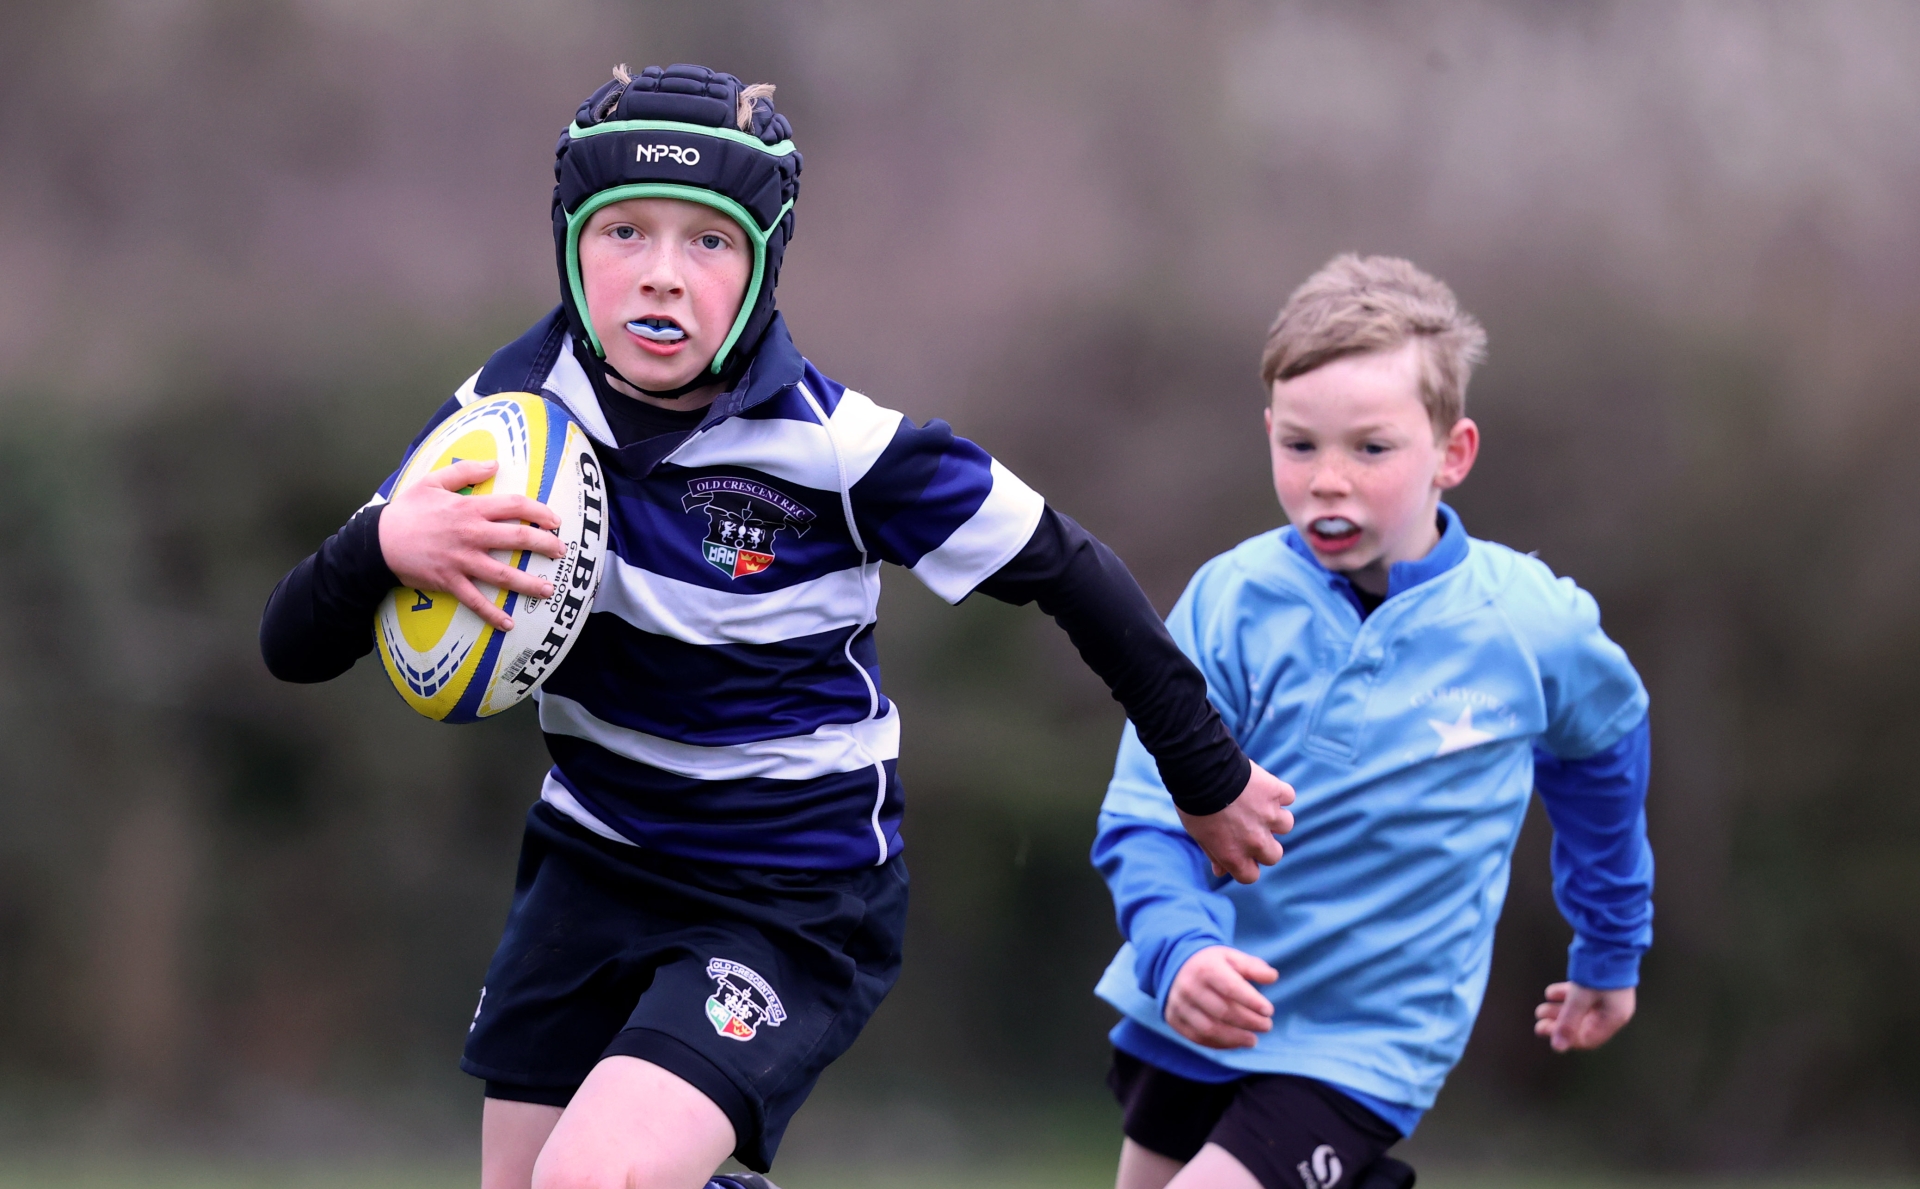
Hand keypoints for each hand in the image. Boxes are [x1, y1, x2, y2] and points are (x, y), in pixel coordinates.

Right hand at [379, 459, 566, 631]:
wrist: (377, 541)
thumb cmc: (406, 510)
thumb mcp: (432, 481)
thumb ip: (465, 471)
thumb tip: (495, 464)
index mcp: (469, 508)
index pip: (514, 506)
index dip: (539, 511)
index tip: (555, 520)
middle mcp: (471, 534)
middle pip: (517, 538)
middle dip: (544, 545)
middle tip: (561, 551)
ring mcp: (461, 560)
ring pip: (502, 573)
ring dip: (529, 583)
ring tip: (549, 590)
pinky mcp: (449, 581)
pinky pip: (475, 600)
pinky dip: (492, 614)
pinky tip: (509, 624)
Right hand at [1166, 945, 1277, 1048]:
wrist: (1176, 965)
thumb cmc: (1212, 964)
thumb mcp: (1232, 957)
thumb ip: (1253, 967)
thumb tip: (1273, 977)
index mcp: (1206, 968)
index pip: (1231, 988)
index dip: (1252, 1002)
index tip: (1269, 1011)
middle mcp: (1190, 987)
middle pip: (1223, 1012)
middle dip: (1249, 1022)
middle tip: (1267, 1026)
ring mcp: (1180, 1005)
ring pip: (1210, 1029)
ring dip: (1235, 1038)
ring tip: (1253, 1040)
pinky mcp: (1174, 1019)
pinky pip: (1198, 1038)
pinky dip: (1219, 1044)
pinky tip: (1235, 1043)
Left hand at [1177, 762, 1295, 883]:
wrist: (1202, 771)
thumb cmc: (1194, 804)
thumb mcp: (1198, 834)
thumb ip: (1213, 853)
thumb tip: (1220, 871)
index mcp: (1234, 855)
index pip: (1251, 875)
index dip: (1247, 864)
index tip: (1242, 853)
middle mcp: (1255, 841)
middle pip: (1274, 855)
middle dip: (1266, 844)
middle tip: (1252, 828)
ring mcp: (1269, 816)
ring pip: (1286, 825)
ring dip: (1275, 816)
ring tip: (1257, 804)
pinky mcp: (1276, 792)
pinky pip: (1288, 797)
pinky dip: (1279, 792)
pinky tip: (1263, 787)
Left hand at [1533, 981, 1635, 1051]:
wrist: (1610, 939)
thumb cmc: (1598, 972)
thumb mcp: (1580, 998)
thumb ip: (1568, 1022)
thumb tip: (1557, 1047)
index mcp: (1614, 1018)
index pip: (1588, 1039)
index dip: (1567, 1039)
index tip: (1547, 1032)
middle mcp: (1612, 1010)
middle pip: (1583, 1025)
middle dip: (1559, 1024)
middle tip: (1538, 1023)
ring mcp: (1607, 996)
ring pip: (1580, 1010)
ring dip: (1559, 1010)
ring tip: (1540, 1008)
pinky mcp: (1600, 984)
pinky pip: (1581, 996)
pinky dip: (1565, 996)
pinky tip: (1550, 993)